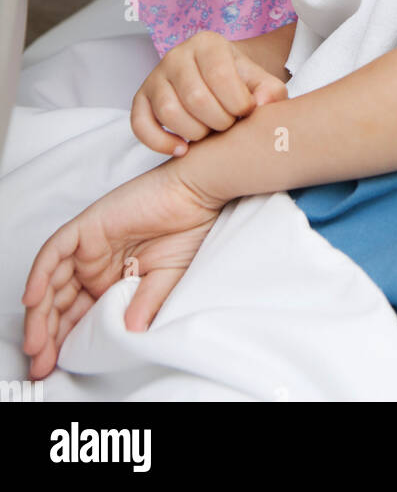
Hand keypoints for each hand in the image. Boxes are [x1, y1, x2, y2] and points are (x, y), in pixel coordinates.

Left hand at [21, 162, 221, 378]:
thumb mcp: (166, 280)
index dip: (65, 340)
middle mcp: (95, 265)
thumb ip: (144, 304)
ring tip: (36, 342)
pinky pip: (54, 251)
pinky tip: (33, 299)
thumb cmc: (188, 233)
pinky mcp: (86, 227)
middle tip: (41, 362)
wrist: (196, 196)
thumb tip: (130, 335)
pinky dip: (40, 274)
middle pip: (58, 302)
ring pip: (51, 282)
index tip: (55, 366)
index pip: (78, 315)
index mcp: (112, 281)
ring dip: (39, 312)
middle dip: (47, 333)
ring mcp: (88, 246)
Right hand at [131, 31, 288, 155]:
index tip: (246, 112)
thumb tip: (263, 103)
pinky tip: (182, 149)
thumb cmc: (240, 83)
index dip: (237, 102)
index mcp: (208, 44)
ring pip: (168, 112)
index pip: (220, 75)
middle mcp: (177, 55)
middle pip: (195, 97)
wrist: (219, 81)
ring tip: (209, 132)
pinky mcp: (141, 99)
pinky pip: (140, 125)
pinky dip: (160, 142)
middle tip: (229, 124)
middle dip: (218, 121)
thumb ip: (270, 91)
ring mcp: (155, 76)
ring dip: (194, 132)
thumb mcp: (260, 81)